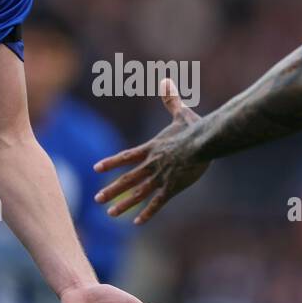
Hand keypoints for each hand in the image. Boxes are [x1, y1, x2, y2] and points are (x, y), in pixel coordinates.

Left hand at [93, 78, 209, 223]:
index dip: (111, 163)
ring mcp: (161, 177)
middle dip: (111, 190)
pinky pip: (158, 202)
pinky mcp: (173, 187)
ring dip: (124, 204)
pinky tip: (137, 222)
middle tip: (96, 199)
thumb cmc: (195, 127)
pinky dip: (147, 213)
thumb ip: (171, 100)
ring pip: (138, 193)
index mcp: (152, 148)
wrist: (205, 141)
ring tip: (109, 214)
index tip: (96, 169)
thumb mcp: (181, 113)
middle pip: (127, 179)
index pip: (126, 157)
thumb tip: (165, 80)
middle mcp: (152, 164)